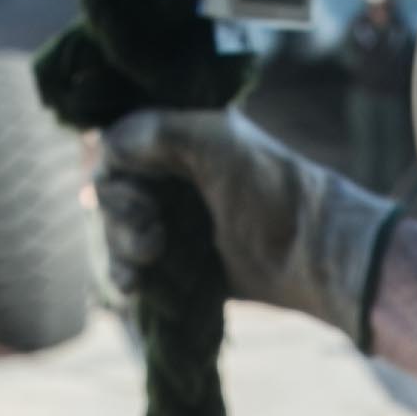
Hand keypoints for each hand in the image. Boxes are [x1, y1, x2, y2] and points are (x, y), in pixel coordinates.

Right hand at [98, 110, 400, 346]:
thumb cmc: (270, 187)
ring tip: (151, 256)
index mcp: (178, 143)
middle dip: (120, 218)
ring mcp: (174, 226)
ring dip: (121, 248)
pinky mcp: (180, 266)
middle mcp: (171, 182)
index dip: (116, 176)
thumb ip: (158, 129)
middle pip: (111, 198)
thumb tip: (106, 143)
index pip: (116, 153)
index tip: (141, 195)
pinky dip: (127, 277)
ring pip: (117, 236)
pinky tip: (135, 286)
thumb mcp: (217, 140)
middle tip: (152, 231)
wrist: (310, 252)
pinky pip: (135, 271)